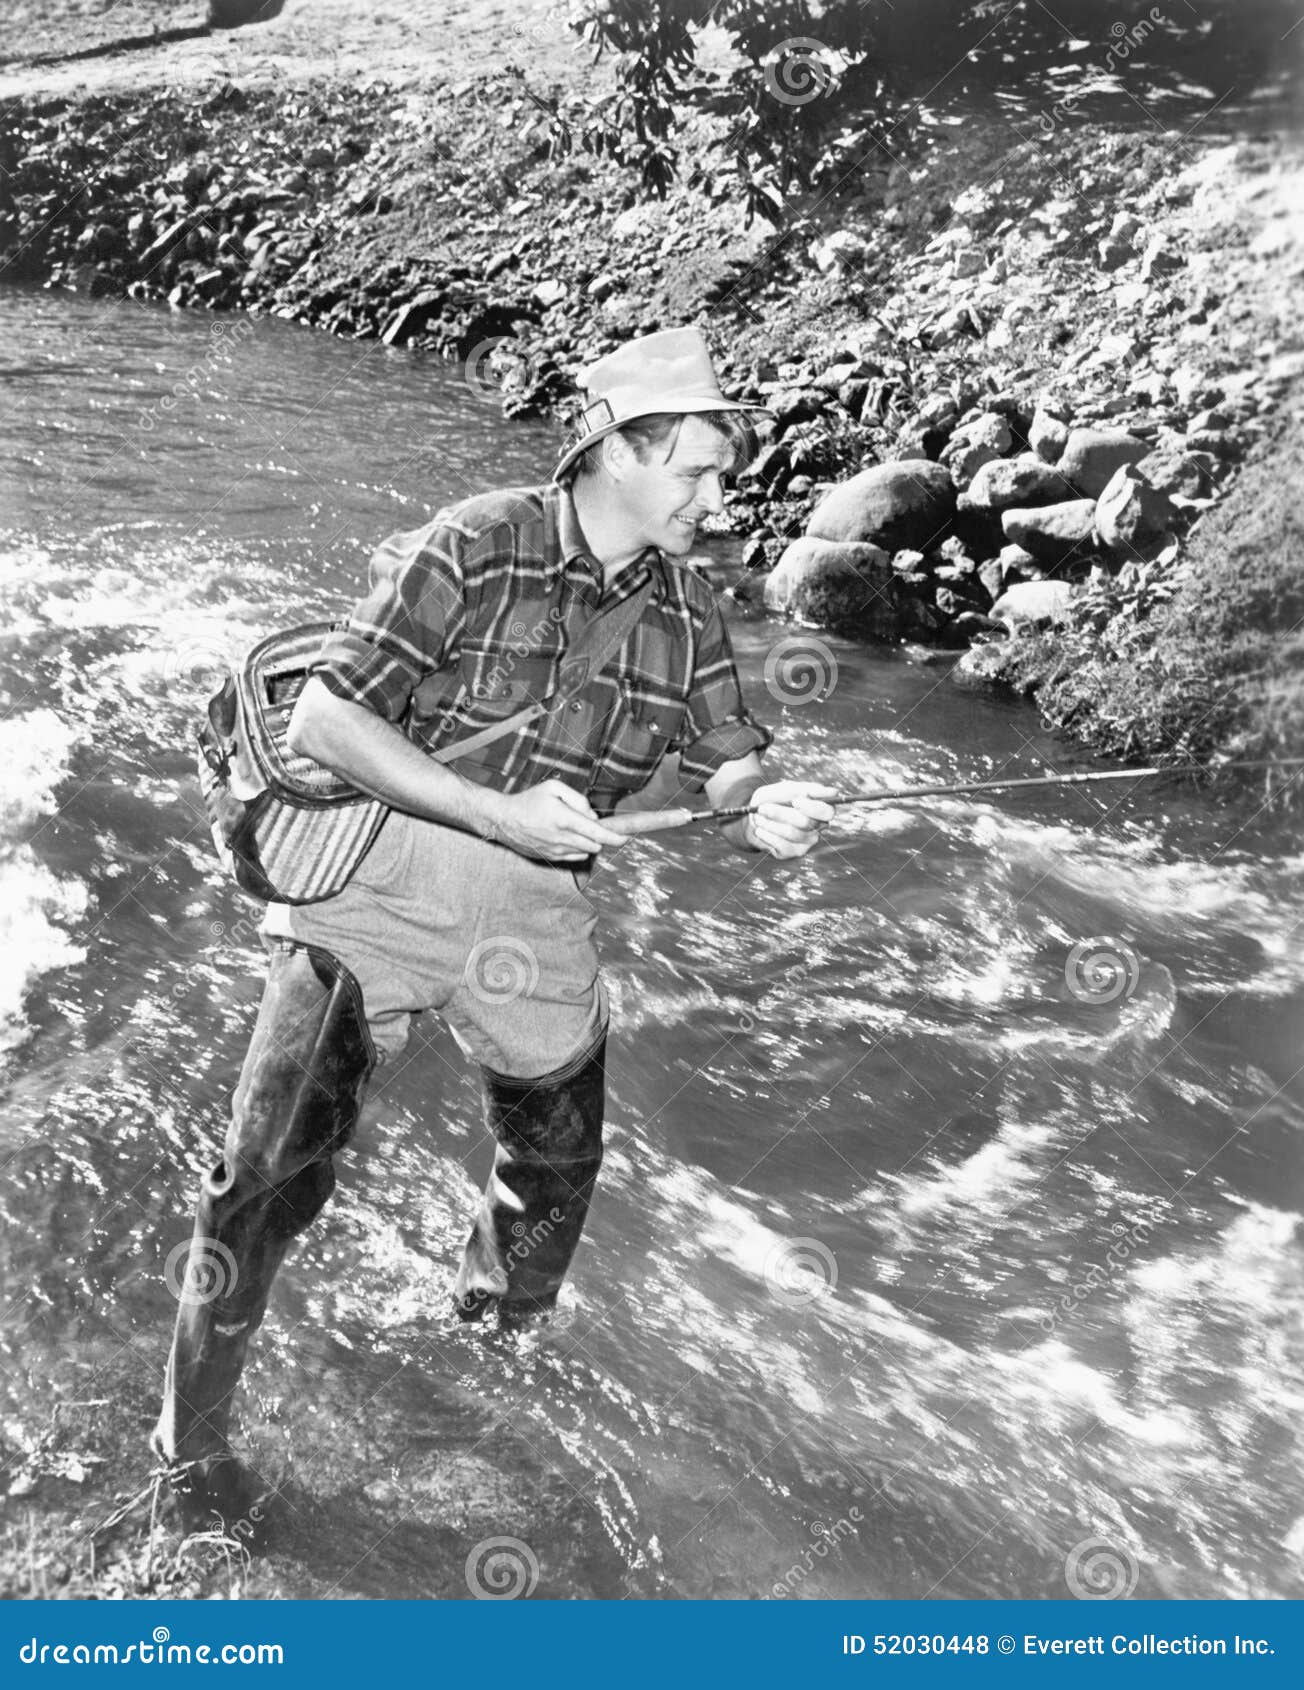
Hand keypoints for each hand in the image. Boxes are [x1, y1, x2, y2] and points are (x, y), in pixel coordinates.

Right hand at [486, 778, 626, 862]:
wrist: (504, 820)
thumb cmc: (530, 800)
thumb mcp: (553, 788)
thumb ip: (578, 799)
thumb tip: (593, 817)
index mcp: (563, 818)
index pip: (597, 833)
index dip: (615, 837)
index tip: (626, 838)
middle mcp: (561, 838)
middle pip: (596, 844)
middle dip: (601, 836)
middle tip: (592, 824)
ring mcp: (556, 851)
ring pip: (586, 851)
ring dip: (589, 841)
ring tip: (574, 828)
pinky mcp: (551, 858)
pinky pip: (575, 856)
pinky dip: (578, 848)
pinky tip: (567, 836)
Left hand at [743, 780, 837, 858]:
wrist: (755, 816)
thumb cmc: (774, 799)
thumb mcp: (784, 789)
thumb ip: (804, 790)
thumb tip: (833, 792)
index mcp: (820, 809)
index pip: (828, 811)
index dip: (812, 807)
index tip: (795, 801)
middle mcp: (818, 827)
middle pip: (806, 822)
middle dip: (780, 813)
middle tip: (762, 808)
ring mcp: (807, 841)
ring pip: (791, 833)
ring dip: (770, 823)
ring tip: (757, 816)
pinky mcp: (792, 852)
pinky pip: (780, 844)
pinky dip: (766, 834)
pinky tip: (760, 829)